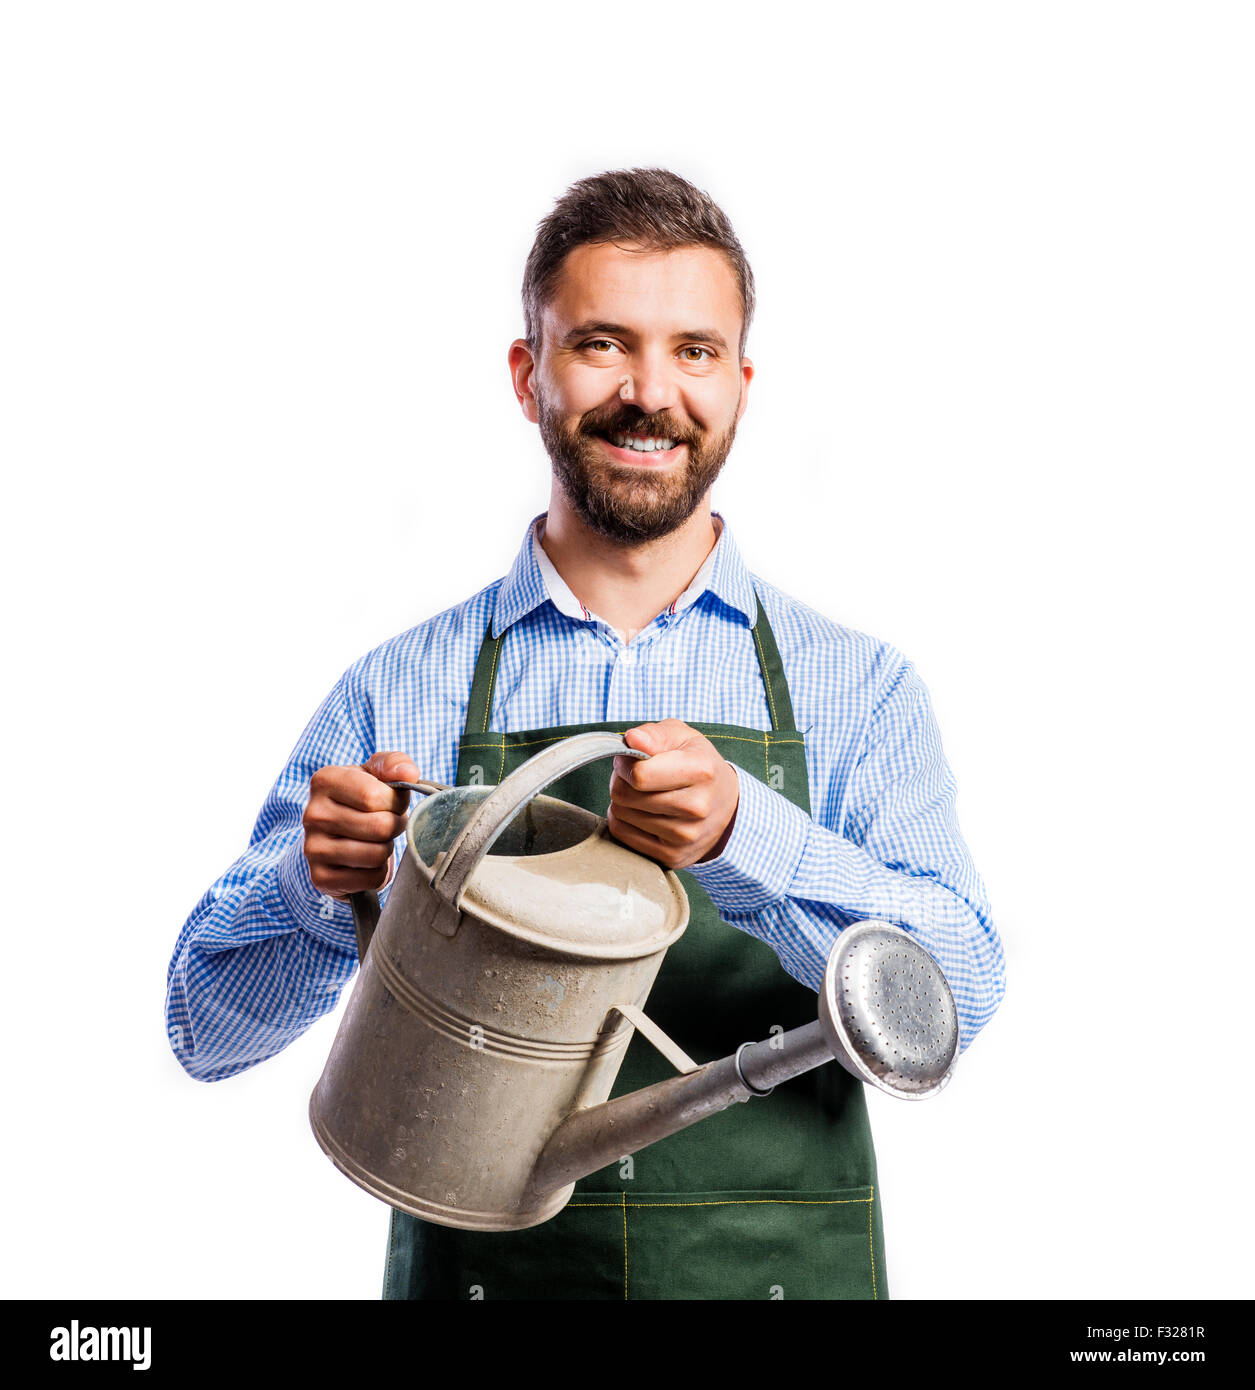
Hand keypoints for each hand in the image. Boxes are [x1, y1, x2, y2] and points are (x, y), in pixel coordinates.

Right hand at [302, 751, 421, 898]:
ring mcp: (313, 848)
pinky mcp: (320, 878)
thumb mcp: (377, 773)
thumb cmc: (363, 798)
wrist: (336, 836)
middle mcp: (312, 814)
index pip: (375, 796)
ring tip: (376, 841)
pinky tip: (366, 862)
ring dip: (386, 849)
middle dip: (394, 826)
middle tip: (387, 824)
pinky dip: (378, 873)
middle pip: (380, 827)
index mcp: (324, 780)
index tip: (392, 802)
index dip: (396, 802)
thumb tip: (410, 773)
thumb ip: (395, 763)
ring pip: (377, 854)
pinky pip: (371, 879)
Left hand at [606, 720, 739, 869]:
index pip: (640, 775)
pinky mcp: (673, 856)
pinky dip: (624, 820)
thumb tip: (631, 739)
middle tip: (635, 776)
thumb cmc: (697, 764)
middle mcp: (696, 807)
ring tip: (641, 793)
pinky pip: (622, 835)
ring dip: (622, 801)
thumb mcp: (682, 737)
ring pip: (621, 814)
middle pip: (626, 796)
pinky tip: (641, 812)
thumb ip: (654, 734)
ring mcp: (685, 836)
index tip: (631, 759)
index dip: (625, 763)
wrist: (726, 806)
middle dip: (622, 781)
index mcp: (701, 771)